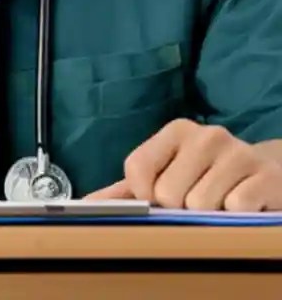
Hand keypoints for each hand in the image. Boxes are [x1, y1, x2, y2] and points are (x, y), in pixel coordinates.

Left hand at [85, 119, 281, 210]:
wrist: (269, 172)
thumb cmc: (207, 177)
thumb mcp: (167, 175)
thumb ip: (126, 190)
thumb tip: (86, 205)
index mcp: (176, 132)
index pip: (136, 167)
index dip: (143, 194)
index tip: (157, 199)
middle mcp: (207, 136)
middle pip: (167, 193)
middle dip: (179, 209)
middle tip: (197, 200)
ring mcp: (239, 153)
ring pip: (200, 205)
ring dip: (209, 215)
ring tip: (221, 203)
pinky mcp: (266, 175)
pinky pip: (235, 209)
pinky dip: (236, 217)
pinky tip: (242, 206)